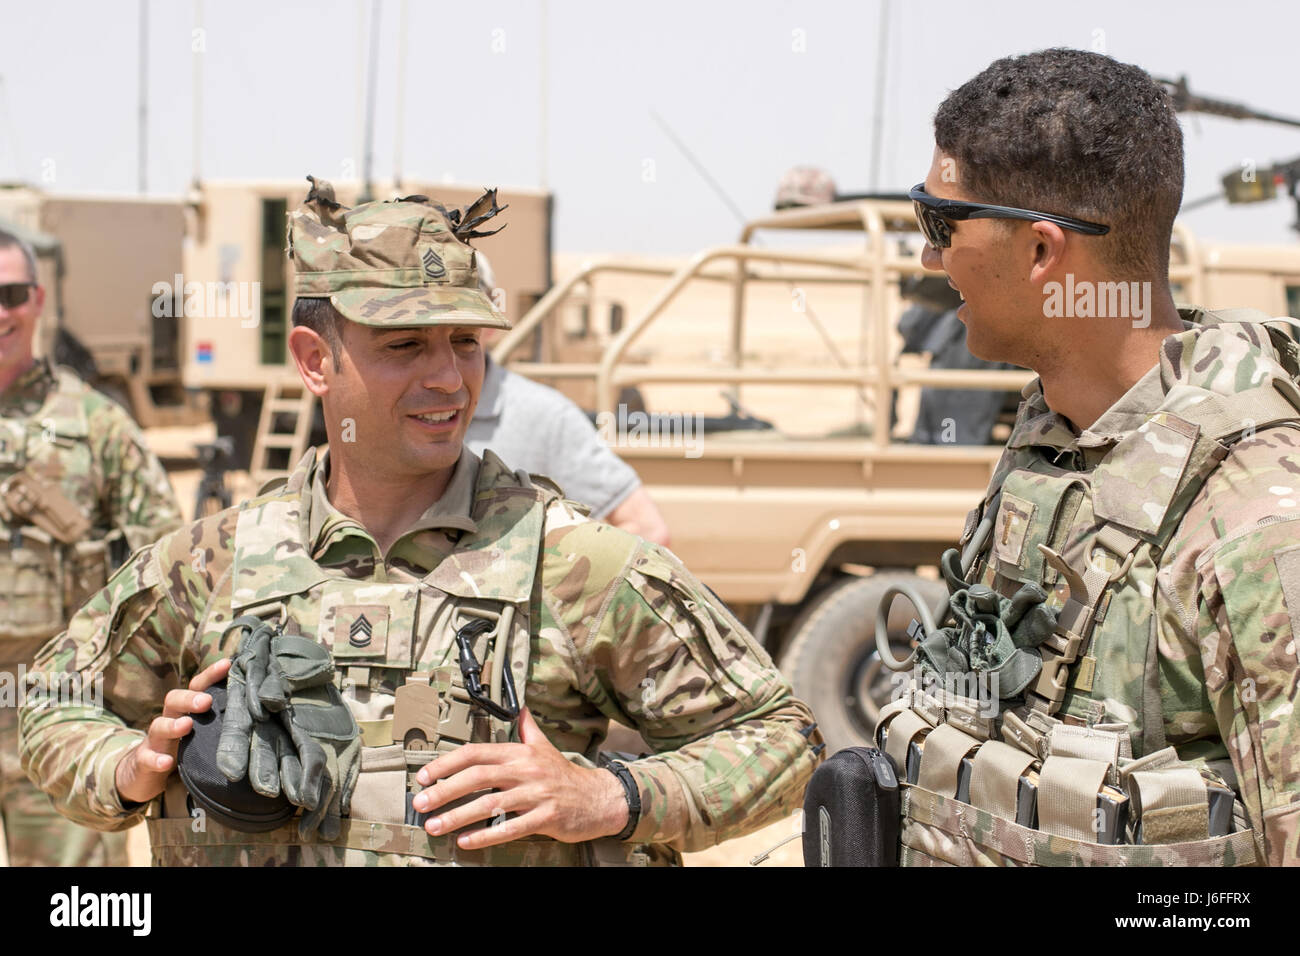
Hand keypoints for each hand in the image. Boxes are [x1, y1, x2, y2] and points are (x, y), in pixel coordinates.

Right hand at [114, 658, 231, 804]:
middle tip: (206, 701)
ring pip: (158, 726)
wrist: (145, 772)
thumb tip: (258, 707)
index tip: (228, 664)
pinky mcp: (144, 761)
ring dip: (172, 725)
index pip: (197, 686)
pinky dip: (156, 759)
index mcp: (187, 709)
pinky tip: (166, 762)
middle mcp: (170, 719)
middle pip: (174, 700)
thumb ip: (222, 719)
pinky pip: (147, 758)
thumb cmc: (183, 746)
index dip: (211, 675)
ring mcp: (156, 740)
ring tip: (187, 725)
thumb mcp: (203, 731)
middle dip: (189, 698)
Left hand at [411, 707, 629, 849]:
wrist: (599, 798)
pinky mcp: (546, 818)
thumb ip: (527, 728)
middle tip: (421, 803)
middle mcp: (525, 770)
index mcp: (520, 753)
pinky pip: (511, 827)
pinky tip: (465, 841)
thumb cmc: (565, 775)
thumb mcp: (545, 746)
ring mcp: (536, 794)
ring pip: (490, 804)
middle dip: (445, 789)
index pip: (476, 753)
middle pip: (477, 777)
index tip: (425, 775)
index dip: (447, 763)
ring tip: (435, 826)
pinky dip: (486, 836)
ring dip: (458, 816)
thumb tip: (519, 708)